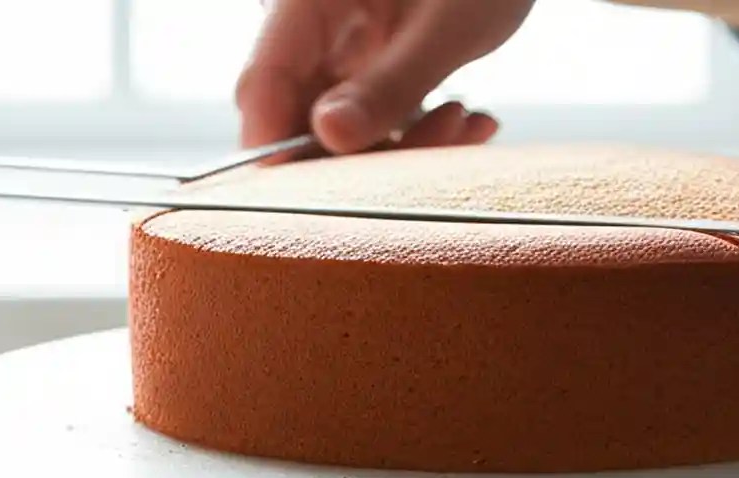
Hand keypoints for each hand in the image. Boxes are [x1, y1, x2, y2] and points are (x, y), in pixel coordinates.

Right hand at [236, 0, 534, 155]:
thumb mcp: (446, 26)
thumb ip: (390, 83)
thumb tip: (330, 135)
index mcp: (308, 0)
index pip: (264, 83)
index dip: (275, 145)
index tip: (311, 196)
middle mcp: (316, 28)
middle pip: (304, 118)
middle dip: (367, 154)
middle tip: (440, 140)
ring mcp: (346, 49)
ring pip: (348, 129)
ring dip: (407, 145)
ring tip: (468, 122)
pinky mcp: (376, 65)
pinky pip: (382, 118)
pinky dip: (424, 131)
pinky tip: (474, 121)